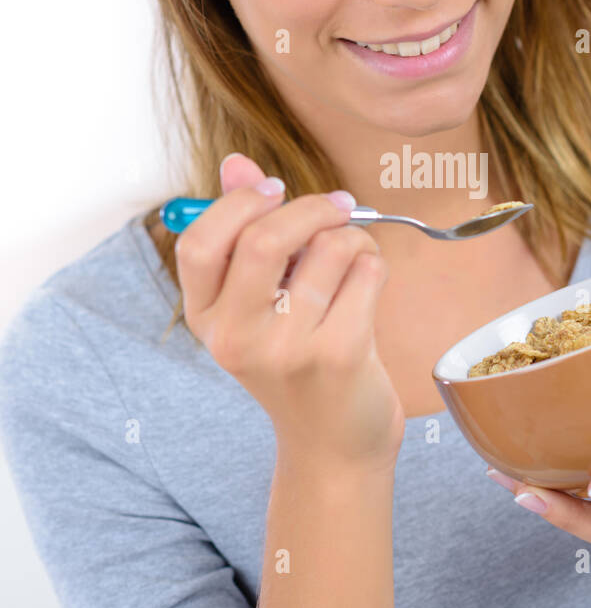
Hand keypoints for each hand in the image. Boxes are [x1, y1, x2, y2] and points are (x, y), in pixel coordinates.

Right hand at [175, 152, 404, 470]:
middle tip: (339, 206)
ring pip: (329, 248)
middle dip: (312, 207)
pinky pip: (366, 271)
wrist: (334, 444)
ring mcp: (287, 349)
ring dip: (353, 238)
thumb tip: (236, 162)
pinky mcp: (338, 355)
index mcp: (206, 319)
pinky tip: (368, 288)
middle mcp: (236, 338)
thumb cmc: (298, 359)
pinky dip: (374, 265)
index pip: (199, 244)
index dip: (238, 203)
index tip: (275, 188)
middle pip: (264, 239)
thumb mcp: (260, 303)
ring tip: (354, 260)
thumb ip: (246, 231)